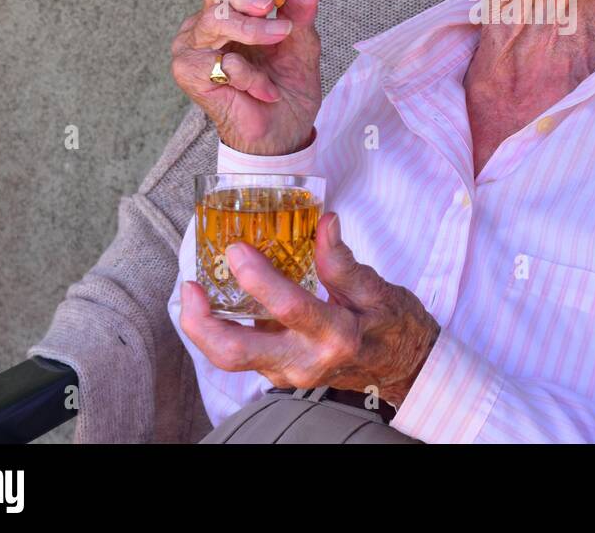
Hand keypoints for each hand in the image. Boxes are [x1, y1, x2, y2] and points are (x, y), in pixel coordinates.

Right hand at [170, 0, 321, 155]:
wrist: (281, 131)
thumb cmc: (286, 86)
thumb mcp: (302, 47)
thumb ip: (301, 18)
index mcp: (237, 8)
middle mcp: (210, 21)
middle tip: (272, 6)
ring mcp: (195, 44)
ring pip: (215, 19)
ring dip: (253, 31)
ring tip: (279, 41)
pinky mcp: (189, 71)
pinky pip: (218, 62)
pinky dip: (248, 76)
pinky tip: (264, 89)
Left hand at [179, 211, 440, 407]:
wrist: (405, 368)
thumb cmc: (395, 327)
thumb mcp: (379, 290)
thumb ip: (344, 262)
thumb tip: (325, 223)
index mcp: (336, 337)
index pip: (287, 307)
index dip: (257, 277)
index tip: (237, 248)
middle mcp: (306, 361)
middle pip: (235, 353)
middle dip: (201, 322)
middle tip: (190, 286)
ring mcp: (289, 373)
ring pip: (231, 359)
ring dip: (204, 328)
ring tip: (194, 292)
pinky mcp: (281, 373)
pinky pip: (243, 354)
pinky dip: (224, 328)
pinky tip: (219, 300)